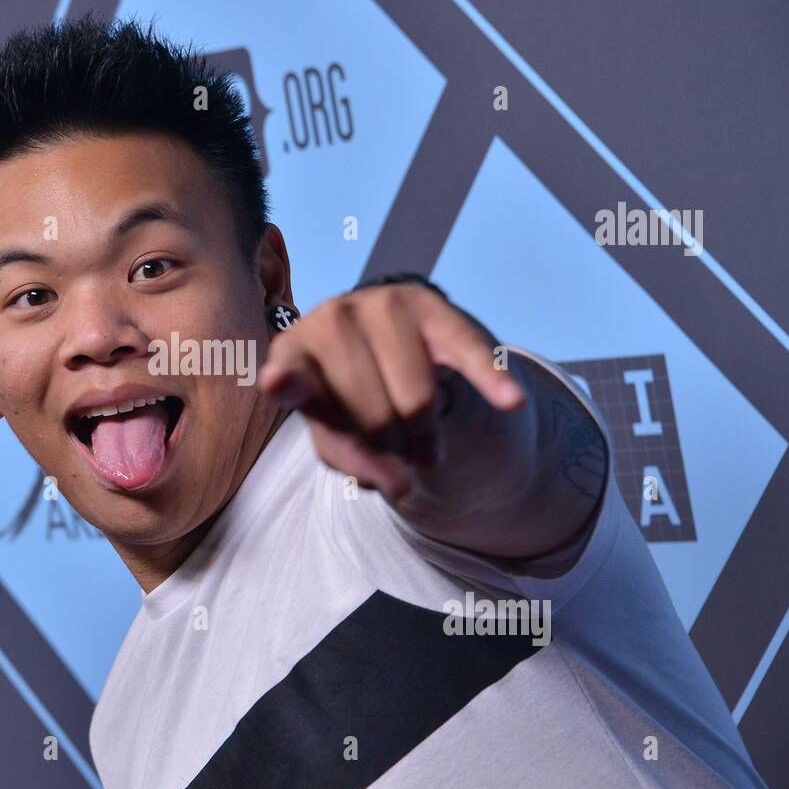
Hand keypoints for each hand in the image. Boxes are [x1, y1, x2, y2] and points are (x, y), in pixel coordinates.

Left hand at [256, 284, 525, 499]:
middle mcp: (330, 318)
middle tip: (398, 458)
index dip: (284, 382)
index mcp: (292, 352)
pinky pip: (464, 350)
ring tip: (426, 450)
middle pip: (368, 412)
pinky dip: (488, 378)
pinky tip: (510, 400)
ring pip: (416, 397)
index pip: (288, 376)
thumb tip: (396, 485)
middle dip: (389, 450)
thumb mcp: (336, 428)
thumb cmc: (349, 394)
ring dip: (426, 438)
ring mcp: (380, 304)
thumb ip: (353, 459)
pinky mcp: (430, 304)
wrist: (386, 340)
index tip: (277, 382)